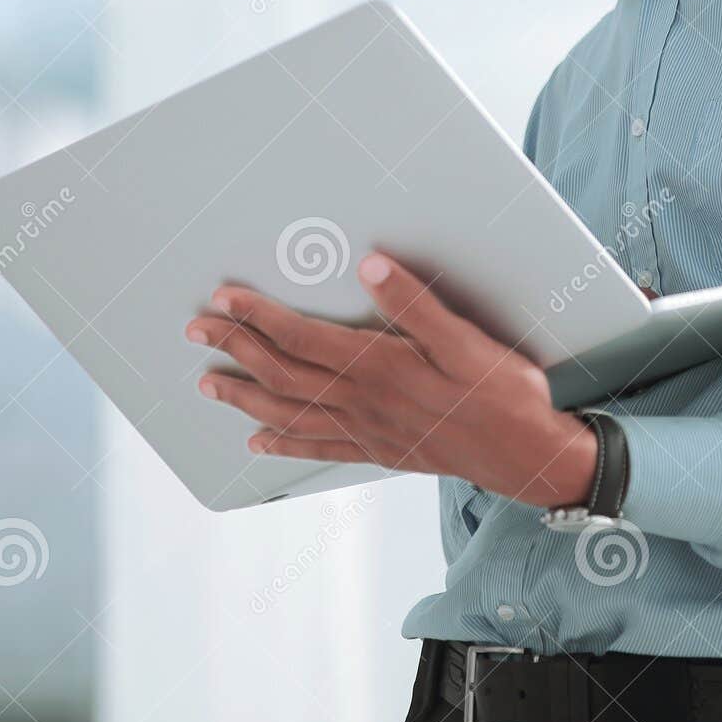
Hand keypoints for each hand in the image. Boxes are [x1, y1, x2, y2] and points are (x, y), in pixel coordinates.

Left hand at [183, 251, 597, 507]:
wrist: (526, 455)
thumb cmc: (501, 393)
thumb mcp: (466, 339)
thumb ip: (415, 304)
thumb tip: (371, 265)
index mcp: (380, 367)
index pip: (302, 338)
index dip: (258, 317)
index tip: (223, 299)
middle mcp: (363, 402)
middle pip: (283, 375)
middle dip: (236, 350)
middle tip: (195, 332)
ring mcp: (368, 431)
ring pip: (290, 414)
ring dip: (244, 398)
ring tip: (207, 386)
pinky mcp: (379, 450)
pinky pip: (318, 448)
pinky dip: (283, 443)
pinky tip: (257, 442)